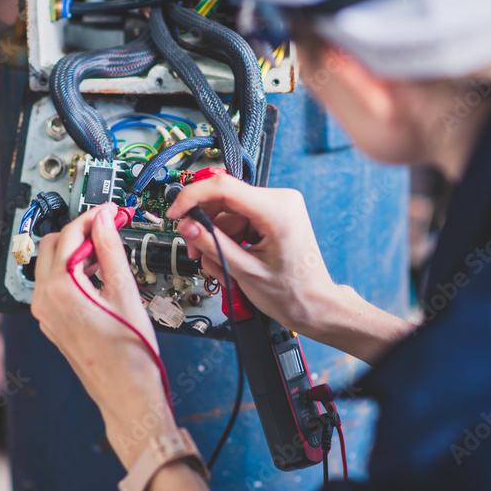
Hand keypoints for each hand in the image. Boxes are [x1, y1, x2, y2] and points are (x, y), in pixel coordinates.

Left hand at [31, 203, 175, 467]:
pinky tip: (99, 276)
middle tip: (109, 227)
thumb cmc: (130, 354)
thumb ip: (111, 250)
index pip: (69, 235)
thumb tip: (105, 221)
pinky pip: (55, 286)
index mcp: (59, 290)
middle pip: (51, 246)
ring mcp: (46, 315)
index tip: (111, 211)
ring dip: (74, 252)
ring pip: (50, 266)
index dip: (92, 217)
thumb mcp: (125, 292)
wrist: (127, 394)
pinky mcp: (53, 325)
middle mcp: (44, 301)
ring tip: (107, 252)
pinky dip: (72, 273)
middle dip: (78, 232)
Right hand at [166, 174, 339, 336]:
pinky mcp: (273, 215)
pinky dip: (229, 239)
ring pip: (228, 213)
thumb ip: (212, 245)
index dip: (193, 198)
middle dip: (205, 228)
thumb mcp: (243, 271)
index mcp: (278, 210)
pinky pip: (239, 220)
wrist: (314, 304)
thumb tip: (187, 227)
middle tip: (196, 251)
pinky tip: (230, 259)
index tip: (176, 214)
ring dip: (216, 239)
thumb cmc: (292, 292)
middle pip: (223, 201)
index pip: (224, 187)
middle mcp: (280, 201)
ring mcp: (278, 207)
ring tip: (219, 265)